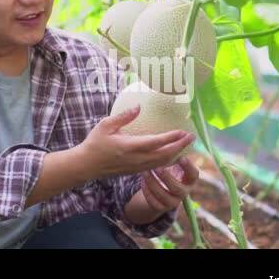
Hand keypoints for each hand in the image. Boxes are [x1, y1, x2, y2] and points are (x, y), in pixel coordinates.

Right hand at [77, 105, 195, 179]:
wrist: (86, 166)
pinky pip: (157, 167)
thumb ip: (123, 117)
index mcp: (129, 146)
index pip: (156, 142)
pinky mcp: (136, 171)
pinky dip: (168, 160)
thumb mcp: (105, 125)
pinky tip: (173, 154)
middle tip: (192, 137)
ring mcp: (137, 167)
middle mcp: (136, 159)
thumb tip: (138, 107)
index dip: (171, 138)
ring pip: (162, 163)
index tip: (182, 131)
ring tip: (186, 145)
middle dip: (180, 146)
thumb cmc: (95, 143)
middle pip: (164, 155)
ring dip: (176, 154)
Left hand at [140, 156, 199, 214]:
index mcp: (189, 180)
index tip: (181, 157)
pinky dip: (147, 191)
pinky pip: (154, 202)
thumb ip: (175, 154)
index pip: (194, 175)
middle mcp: (184, 192)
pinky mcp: (161, 208)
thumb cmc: (168, 171)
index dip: (189, 167)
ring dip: (153, 183)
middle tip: (158, 168)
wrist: (161, 191)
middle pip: (178, 189)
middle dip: (167, 178)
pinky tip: (143, 181)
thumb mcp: (174, 164)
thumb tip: (182, 134)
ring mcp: (173, 202)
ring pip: (163, 196)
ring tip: (145, 172)